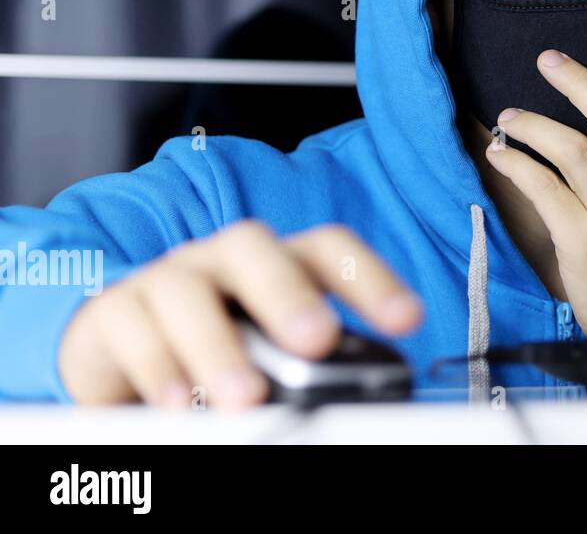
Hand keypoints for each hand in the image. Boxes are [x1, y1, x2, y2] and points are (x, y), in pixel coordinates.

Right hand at [57, 221, 422, 407]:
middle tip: (318, 340)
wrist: (124, 364)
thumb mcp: (274, 362)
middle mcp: (223, 261)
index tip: (407, 320)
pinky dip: (156, 365)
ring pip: (186, 287)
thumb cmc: (219, 358)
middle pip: (254, 247)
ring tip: (244, 397)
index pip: (326, 249)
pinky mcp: (112, 313)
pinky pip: (130, 325)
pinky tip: (179, 403)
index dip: (369, 277)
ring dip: (217, 343)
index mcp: (277, 266)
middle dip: (288, 292)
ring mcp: (166, 279)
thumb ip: (314, 371)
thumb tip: (363, 406)